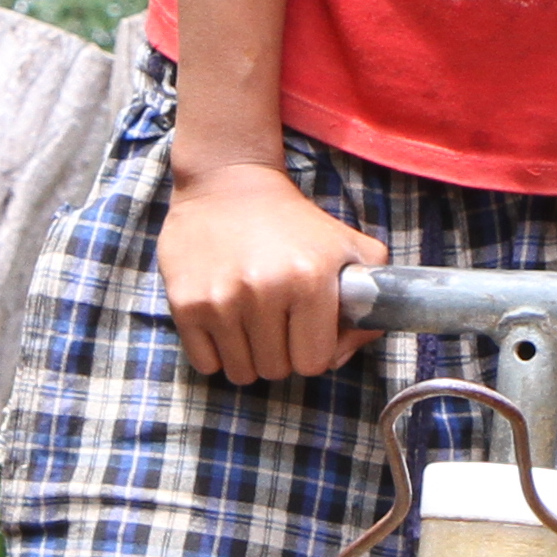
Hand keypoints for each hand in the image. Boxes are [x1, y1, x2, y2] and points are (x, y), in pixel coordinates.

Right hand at [160, 160, 387, 384]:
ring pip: (241, 373)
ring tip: (251, 321)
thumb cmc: (294, 222)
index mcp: (310, 280)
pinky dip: (217, 353)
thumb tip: (344, 353)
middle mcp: (264, 291)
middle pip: (277, 371)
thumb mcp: (349, 246)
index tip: (307, 332)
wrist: (227, 183)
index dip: (314, 351)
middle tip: (277, 322)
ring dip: (249, 356)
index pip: (315, 362)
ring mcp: (221, 300)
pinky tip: (225, 322)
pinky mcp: (185, 304)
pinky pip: (205, 364)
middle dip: (282, 354)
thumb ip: (371, 301)